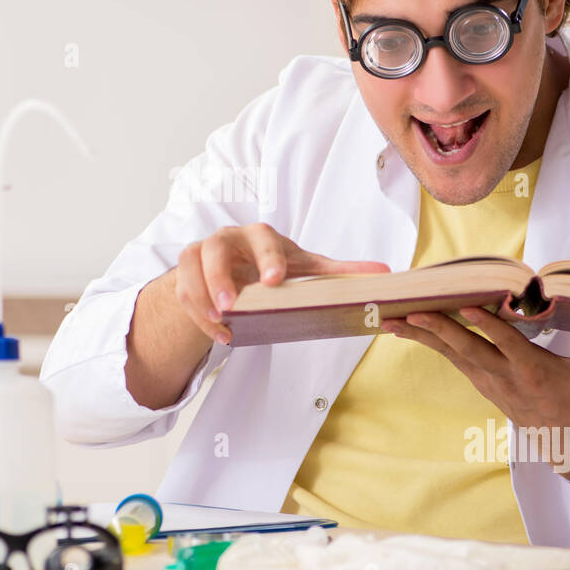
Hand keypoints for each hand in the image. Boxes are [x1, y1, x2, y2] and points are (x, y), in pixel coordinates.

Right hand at [175, 223, 390, 343]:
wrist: (233, 265)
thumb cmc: (272, 264)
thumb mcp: (304, 268)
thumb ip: (339, 272)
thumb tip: (385, 274)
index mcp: (260, 235)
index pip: (263, 240)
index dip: (267, 259)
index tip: (274, 281)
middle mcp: (228, 239)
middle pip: (216, 248)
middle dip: (220, 277)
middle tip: (231, 307)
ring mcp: (202, 253)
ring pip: (191, 267)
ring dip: (201, 297)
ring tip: (220, 324)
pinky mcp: (185, 272)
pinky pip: (183, 290)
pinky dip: (197, 314)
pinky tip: (218, 334)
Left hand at [381, 305, 569, 453]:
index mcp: (536, 374)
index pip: (508, 346)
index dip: (487, 327)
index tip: (467, 307)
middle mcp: (506, 379)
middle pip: (469, 351)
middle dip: (439, 332)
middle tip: (411, 313)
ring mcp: (489, 383)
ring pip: (452, 355)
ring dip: (421, 336)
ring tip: (391, 318)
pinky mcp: (481, 381)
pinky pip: (450, 358)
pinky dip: (427, 341)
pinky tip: (403, 326)